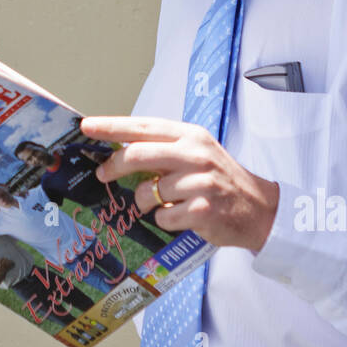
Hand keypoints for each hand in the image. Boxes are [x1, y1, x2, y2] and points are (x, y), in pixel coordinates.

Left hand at [84, 116, 278, 250]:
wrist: (261, 209)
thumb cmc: (221, 180)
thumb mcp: (197, 153)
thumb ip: (164, 150)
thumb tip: (119, 152)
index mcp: (190, 136)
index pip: (143, 126)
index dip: (111, 126)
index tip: (85, 126)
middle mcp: (195, 154)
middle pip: (139, 154)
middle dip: (114, 166)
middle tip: (102, 174)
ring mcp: (200, 182)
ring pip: (149, 192)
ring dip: (148, 202)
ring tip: (167, 203)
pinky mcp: (202, 210)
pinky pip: (164, 217)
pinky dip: (166, 220)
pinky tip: (183, 217)